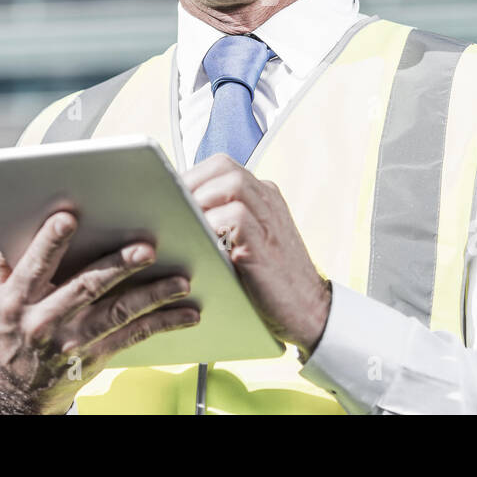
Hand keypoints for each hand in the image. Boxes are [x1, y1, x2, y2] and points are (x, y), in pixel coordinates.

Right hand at [0, 211, 200, 413]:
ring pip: (117, 313)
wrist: (17, 390)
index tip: (68, 218)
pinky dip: (163, 323)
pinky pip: (134, 335)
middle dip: (117, 266)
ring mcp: (73, 340)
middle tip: (145, 249)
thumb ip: (7, 259)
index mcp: (17, 300)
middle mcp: (45, 320)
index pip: (34, 267)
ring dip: (152, 296)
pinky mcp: (97, 354)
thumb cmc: (11, 328)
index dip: (50, 243)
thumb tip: (23, 219)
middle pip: (85, 288)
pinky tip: (187, 313)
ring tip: (179, 281)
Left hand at [184, 154, 331, 358]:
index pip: (222, 166)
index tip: (168, 194)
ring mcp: (269, 220)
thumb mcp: (249, 241)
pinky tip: (200, 239)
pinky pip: (237, 216)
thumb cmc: (270, 279)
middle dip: (192, 182)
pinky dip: (213, 223)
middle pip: (225, 167)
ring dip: (201, 198)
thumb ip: (224, 222)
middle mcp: (268, 201)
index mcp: (262, 196)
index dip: (192, 176)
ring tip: (181, 219)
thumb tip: (176, 213)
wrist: (308, 310)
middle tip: (168, 204)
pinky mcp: (265, 244)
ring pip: (232, 183)